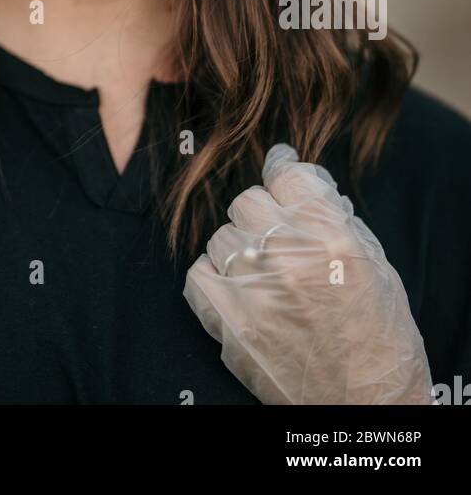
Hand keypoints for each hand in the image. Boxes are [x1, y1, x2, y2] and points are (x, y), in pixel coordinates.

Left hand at [183, 143, 432, 404]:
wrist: (367, 409)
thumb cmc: (381, 341)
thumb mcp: (378, 267)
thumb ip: (339, 220)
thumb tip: (304, 180)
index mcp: (332, 237)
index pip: (289, 175)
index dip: (284, 172)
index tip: (280, 170)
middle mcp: (290, 257)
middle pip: (248, 201)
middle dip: (263, 217)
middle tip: (278, 240)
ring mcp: (256, 290)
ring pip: (222, 237)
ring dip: (239, 250)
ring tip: (263, 274)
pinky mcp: (231, 325)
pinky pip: (198, 276)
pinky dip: (212, 278)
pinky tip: (235, 289)